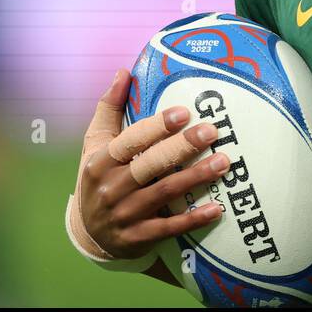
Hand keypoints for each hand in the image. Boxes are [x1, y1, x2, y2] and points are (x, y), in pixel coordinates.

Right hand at [71, 67, 226, 260]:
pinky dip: (193, 219)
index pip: (130, 141)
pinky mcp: (138, 238)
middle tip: (211, 131)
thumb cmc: (97, 179)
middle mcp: (111, 188)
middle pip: (150, 165)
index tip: (183, 112)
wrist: (87, 234)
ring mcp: (125, 215)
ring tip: (223, 162)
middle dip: (182, 147)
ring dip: (195, 178)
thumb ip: (109, 108)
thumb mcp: (94, 144)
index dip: (156, 127)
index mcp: (101, 162)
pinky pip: (169, 228)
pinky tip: (217, 209)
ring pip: (164, 193)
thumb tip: (123, 72)